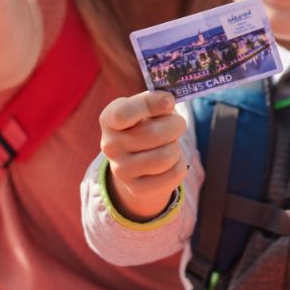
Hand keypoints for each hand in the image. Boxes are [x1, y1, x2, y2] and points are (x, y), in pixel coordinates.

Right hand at [98, 91, 187, 221]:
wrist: (135, 159)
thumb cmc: (145, 124)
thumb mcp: (145, 107)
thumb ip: (156, 100)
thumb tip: (167, 102)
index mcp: (109, 119)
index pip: (123, 114)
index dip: (150, 105)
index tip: (169, 102)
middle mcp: (110, 146)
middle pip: (155, 134)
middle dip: (176, 125)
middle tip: (177, 124)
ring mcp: (121, 171)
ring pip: (166, 157)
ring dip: (177, 147)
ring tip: (169, 144)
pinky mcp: (137, 189)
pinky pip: (174, 175)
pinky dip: (180, 165)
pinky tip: (170, 162)